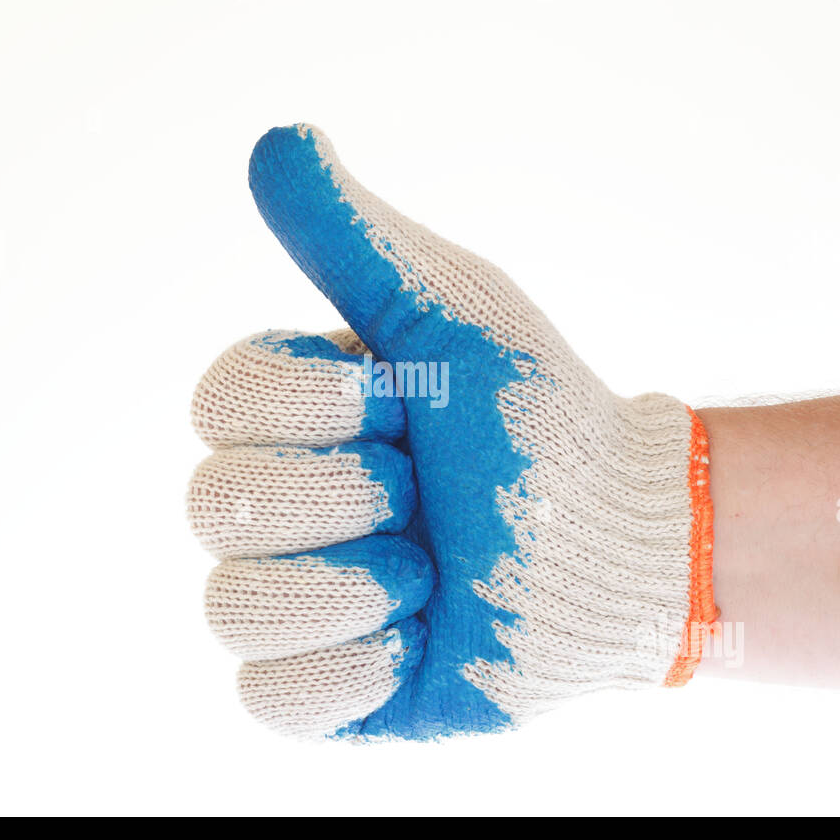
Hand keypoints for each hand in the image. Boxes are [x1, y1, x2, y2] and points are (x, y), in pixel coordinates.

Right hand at [188, 125, 715, 738]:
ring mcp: (293, 600)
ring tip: (435, 572)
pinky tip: (418, 638)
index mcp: (288, 416)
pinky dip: (356, 668)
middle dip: (356, 494)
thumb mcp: (453, 315)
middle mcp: (271, 505)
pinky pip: (271, 696)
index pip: (219, 402)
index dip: (324, 409)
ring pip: (235, 606)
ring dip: (359, 584)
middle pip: (217, 505)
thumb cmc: (540, 423)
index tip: (412, 405)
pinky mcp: (322, 690)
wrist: (621, 545)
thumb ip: (355, 239)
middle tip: (433, 494)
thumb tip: (277, 142)